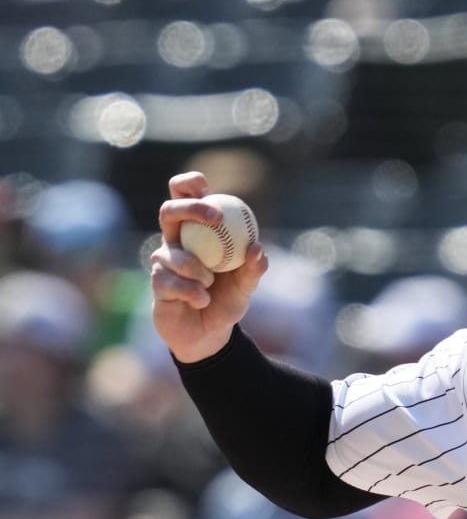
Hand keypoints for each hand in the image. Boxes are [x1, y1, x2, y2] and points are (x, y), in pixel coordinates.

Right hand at [149, 172, 267, 362]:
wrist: (209, 334)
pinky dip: (191, 291)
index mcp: (198, 232)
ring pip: (172, 253)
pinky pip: (170, 281)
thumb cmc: (226, 302)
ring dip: (196, 269)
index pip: (186, 196)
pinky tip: (201, 300)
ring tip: (210, 283)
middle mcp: (177, 242)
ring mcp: (163, 262)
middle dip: (189, 208)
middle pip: (168, 210)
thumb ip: (253, 268)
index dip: (190, 184)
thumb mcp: (246, 286)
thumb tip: (258, 248)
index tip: (206, 186)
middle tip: (214, 217)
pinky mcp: (156, 283)